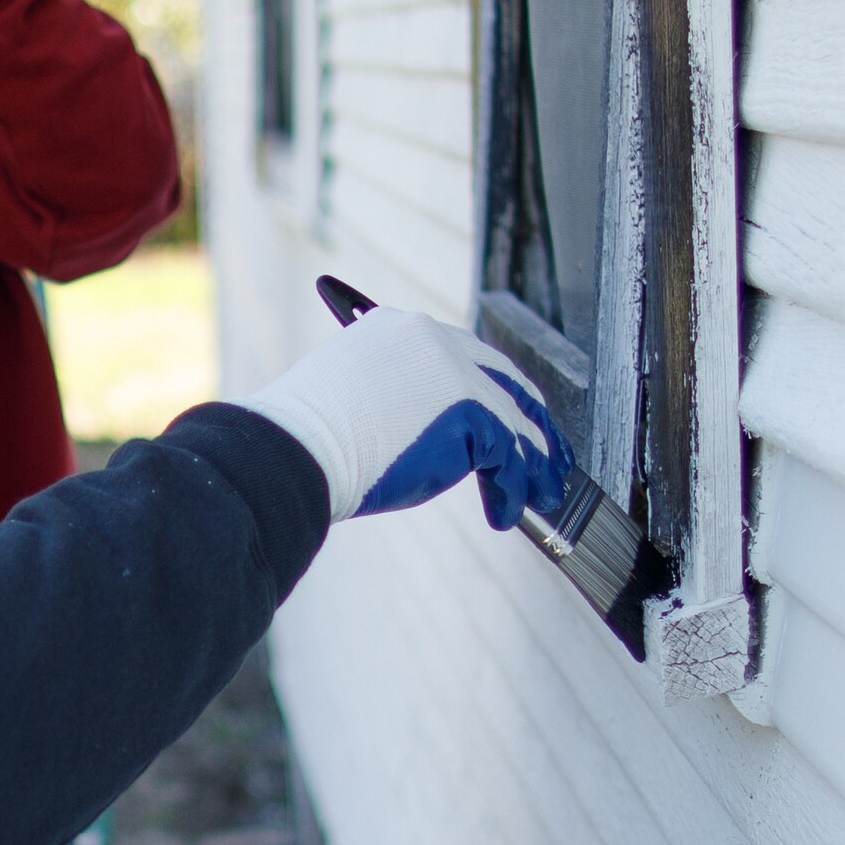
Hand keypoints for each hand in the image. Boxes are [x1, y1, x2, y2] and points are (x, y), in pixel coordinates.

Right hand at [240, 304, 571, 528]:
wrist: (295, 449)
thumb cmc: (311, 439)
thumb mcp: (358, 401)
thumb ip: (406, 402)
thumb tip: (443, 441)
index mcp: (402, 329)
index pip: (470, 359)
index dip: (497, 398)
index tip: (511, 427)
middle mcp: (435, 339)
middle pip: (508, 382)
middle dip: (534, 428)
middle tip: (548, 462)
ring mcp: (456, 371)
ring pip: (515, 423)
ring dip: (532, 467)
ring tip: (540, 499)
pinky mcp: (472, 409)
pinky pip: (510, 455)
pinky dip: (513, 489)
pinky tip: (504, 515)